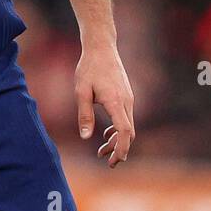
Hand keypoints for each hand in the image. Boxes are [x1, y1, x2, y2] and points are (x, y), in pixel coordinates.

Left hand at [74, 43, 134, 167]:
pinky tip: (105, 134)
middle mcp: (126, 102)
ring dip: (117, 141)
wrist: (102, 48)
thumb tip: (86, 137)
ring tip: (101, 151)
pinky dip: (118, 130)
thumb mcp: (81, 92)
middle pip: (129, 133)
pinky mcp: (126, 97)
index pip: (125, 131)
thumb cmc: (89, 68)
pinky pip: (126, 118)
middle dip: (119, 149)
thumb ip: (84, 115)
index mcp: (116, 102)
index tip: (116, 160)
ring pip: (128, 126)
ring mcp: (128, 99)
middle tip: (106, 162)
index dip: (122, 148)